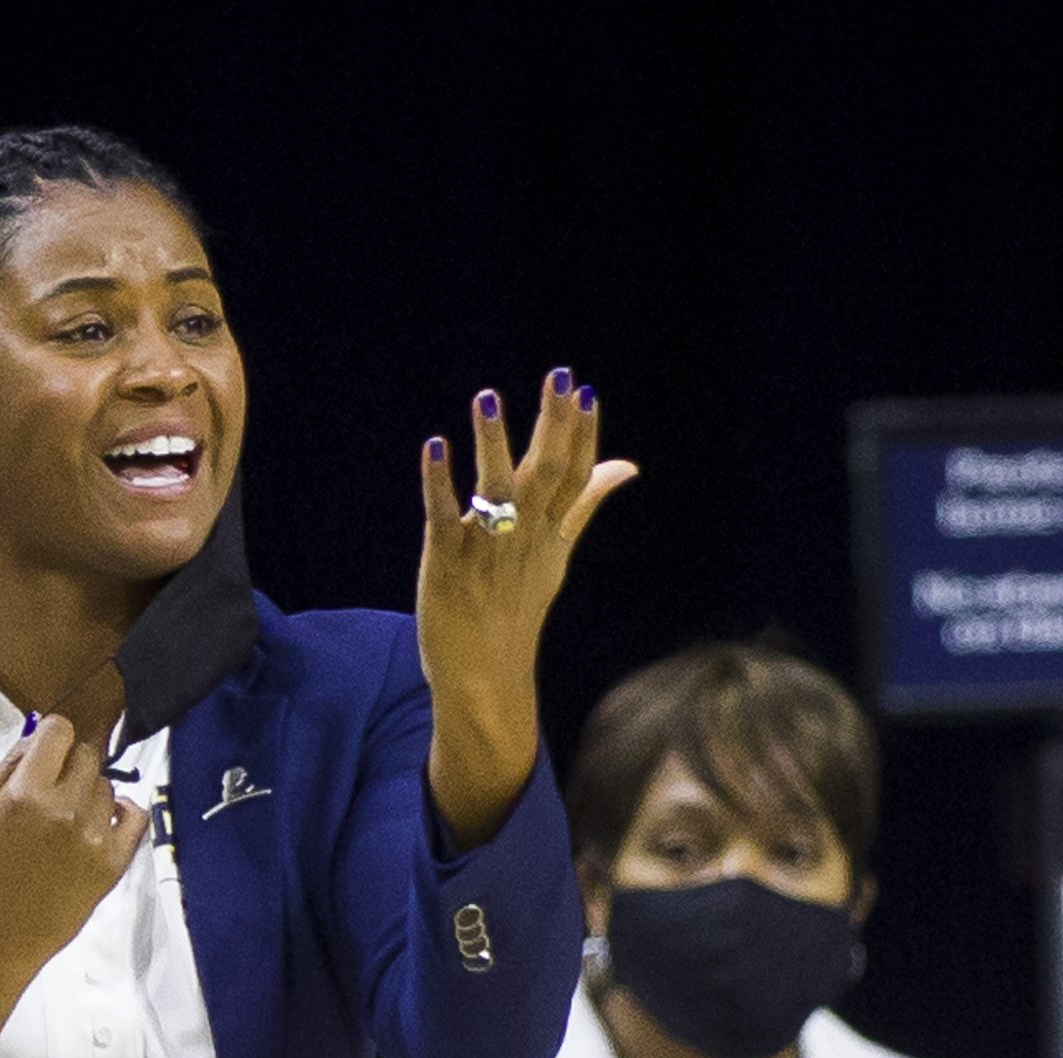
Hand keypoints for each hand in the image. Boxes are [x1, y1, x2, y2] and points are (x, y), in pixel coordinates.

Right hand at [0, 714, 148, 1057]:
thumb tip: (36, 740)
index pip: (59, 730)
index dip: (50, 736)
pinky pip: (135, 816)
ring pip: (106, 785)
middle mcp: (65, 809)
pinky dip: (122, 811)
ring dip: (88, 792)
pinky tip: (102, 820)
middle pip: (86, 754)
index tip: (44, 753)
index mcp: (25, 793)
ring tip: (65, 819)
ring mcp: (94, 837)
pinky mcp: (113, 864)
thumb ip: (5, 770)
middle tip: (50, 790)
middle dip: (68, 765)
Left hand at [415, 370, 637, 845]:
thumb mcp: (558, 553)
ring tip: (488, 397)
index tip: (586, 391)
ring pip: (495, 490)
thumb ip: (586, 503)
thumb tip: (627, 465)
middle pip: (545, 474)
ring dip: (492, 443)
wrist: (485, 676)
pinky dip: (439, 482)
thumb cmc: (517, 609)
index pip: (575, 478)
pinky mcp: (447, 562)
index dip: (582, 435)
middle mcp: (525, 538)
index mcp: (551, 533)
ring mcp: (487, 550)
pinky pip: (444, 516)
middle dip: (553, 424)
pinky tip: (435, 446)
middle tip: (558, 375)